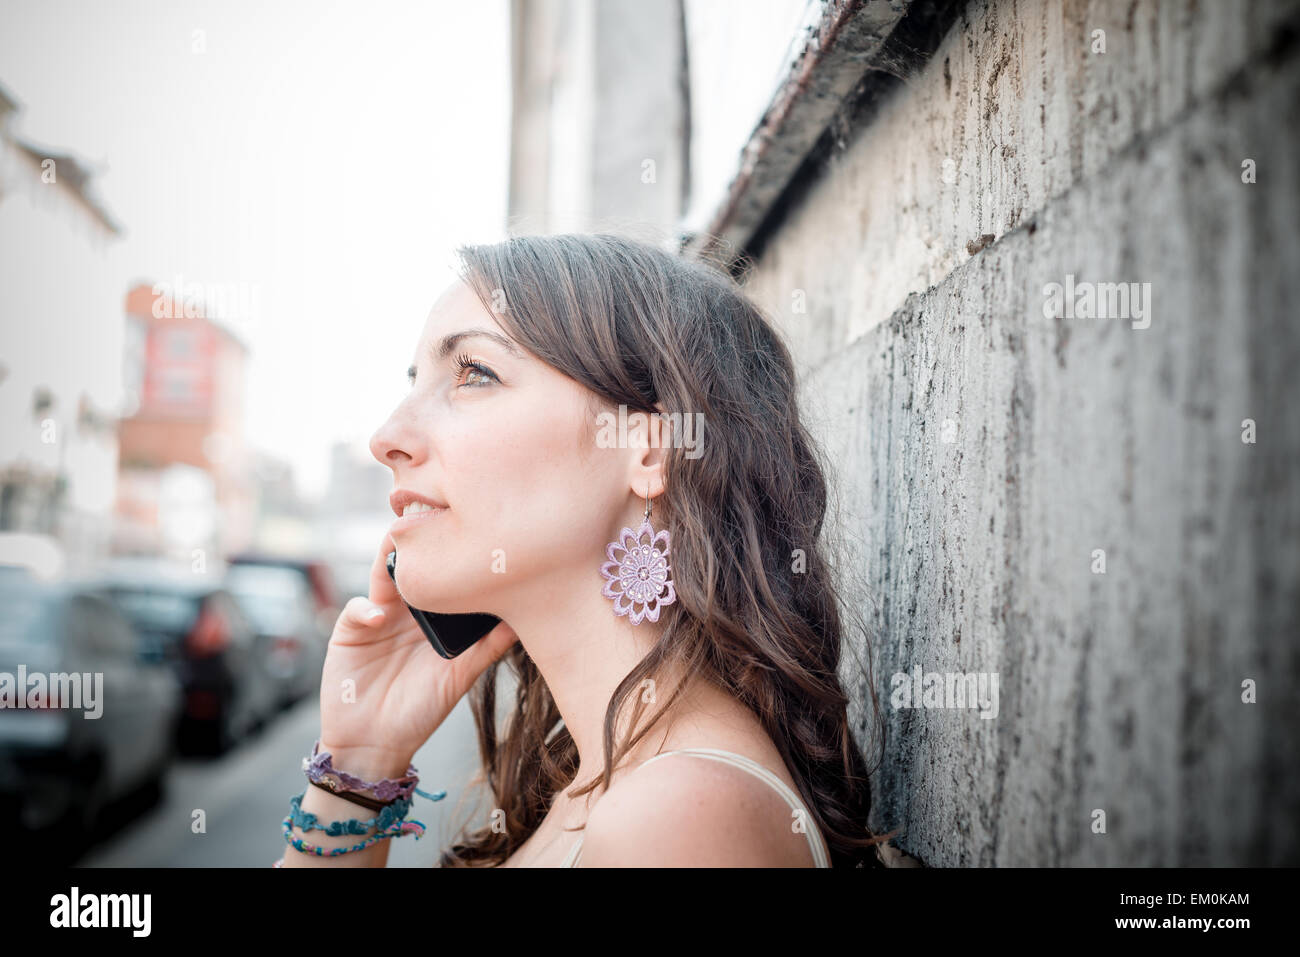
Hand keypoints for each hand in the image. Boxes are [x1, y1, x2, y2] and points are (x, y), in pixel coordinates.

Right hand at [316, 531, 518, 776]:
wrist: (376, 744)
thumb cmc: (420, 711)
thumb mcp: (458, 679)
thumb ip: (486, 649)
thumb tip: (519, 622)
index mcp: (432, 617)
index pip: (442, 577)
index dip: (451, 555)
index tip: (470, 533)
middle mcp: (405, 611)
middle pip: (412, 567)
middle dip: (419, 544)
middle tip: (433, 520)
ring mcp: (376, 617)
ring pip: (381, 576)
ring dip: (390, 560)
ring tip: (400, 545)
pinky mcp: (349, 630)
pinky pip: (356, 609)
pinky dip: (366, 609)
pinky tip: (378, 618)